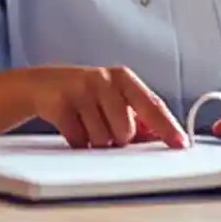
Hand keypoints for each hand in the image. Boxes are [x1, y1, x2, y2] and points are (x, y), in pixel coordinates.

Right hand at [25, 66, 187, 149]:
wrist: (40, 85)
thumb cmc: (83, 94)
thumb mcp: (112, 97)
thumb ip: (137, 116)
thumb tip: (162, 138)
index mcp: (122, 78)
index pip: (152, 105)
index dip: (167, 127)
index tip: (180, 143)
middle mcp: (104, 80)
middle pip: (126, 131)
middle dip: (116, 137)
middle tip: (104, 126)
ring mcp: (81, 90)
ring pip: (102, 139)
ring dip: (95, 141)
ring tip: (86, 123)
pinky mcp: (61, 104)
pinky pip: (79, 140)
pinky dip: (77, 140)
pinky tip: (72, 125)